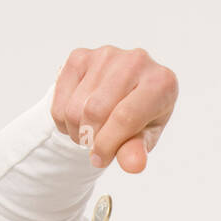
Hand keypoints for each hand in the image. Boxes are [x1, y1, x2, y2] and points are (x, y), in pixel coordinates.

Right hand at [51, 45, 178, 173]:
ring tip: (90, 134)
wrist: (127, 91)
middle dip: (90, 139)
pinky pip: (60, 99)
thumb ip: (137, 150)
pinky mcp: (81, 56)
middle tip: (95, 147)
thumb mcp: (145, 137)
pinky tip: (79, 120)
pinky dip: (63, 120)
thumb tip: (133, 164)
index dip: (107, 145)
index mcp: (160, 83)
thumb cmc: (142, 117)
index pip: (125, 117)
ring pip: (75, 108)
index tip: (99, 160)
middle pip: (96, 111)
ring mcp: (106, 55)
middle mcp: (135, 61)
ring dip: (77, 132)